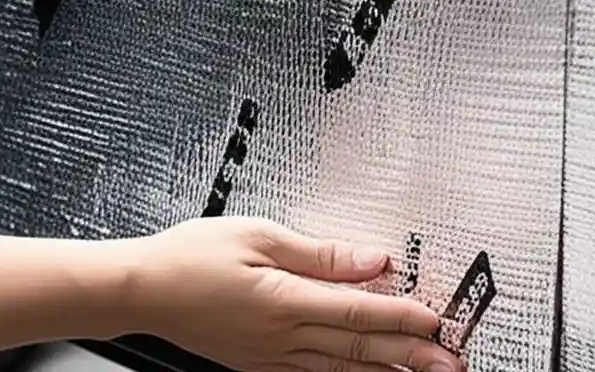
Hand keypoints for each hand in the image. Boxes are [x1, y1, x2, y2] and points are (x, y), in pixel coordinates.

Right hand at [131, 217, 465, 371]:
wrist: (145, 291)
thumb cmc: (191, 257)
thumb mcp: (257, 235)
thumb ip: (320, 252)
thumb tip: (370, 259)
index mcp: (284, 300)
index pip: (359, 311)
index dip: (403, 316)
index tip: (437, 318)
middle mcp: (282, 336)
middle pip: (359, 348)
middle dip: (410, 355)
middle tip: (450, 360)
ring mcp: (272, 356)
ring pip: (342, 368)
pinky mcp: (260, 363)